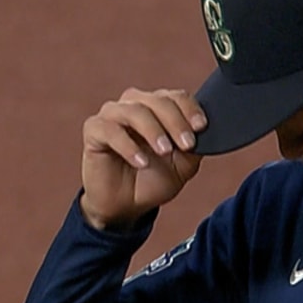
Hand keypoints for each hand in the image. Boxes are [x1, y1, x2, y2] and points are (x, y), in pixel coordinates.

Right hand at [80, 88, 204, 228]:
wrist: (126, 205)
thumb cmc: (153, 179)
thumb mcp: (183, 165)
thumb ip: (195, 146)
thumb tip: (208, 131)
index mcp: (159, 108)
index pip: (176, 96)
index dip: (190, 109)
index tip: (201, 127)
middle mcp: (135, 105)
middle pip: (158, 100)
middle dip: (175, 121)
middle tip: (186, 144)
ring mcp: (113, 115)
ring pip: (135, 110)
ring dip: (153, 130)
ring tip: (164, 151)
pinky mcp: (94, 130)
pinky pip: (110, 129)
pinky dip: (128, 145)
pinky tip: (141, 162)